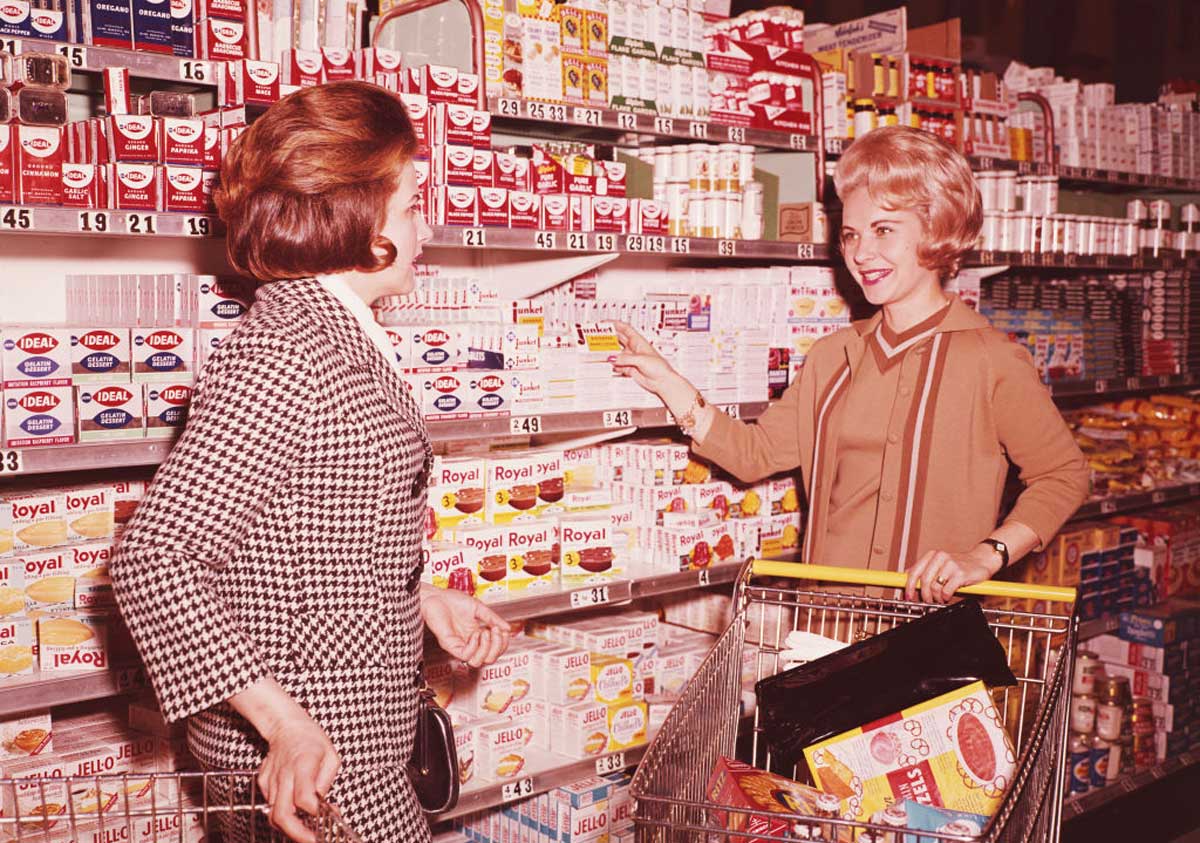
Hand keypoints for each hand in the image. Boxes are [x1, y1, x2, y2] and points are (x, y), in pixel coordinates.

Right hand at [257, 705, 340, 842]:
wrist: (285, 726)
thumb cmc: (311, 739)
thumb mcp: (331, 756)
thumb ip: (326, 782)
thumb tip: (323, 805)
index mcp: (303, 764)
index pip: (304, 797)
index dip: (314, 812)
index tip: (325, 816)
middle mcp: (283, 774)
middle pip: (282, 814)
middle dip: (296, 834)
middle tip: (311, 840)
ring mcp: (270, 780)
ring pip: (273, 814)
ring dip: (291, 825)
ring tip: (306, 827)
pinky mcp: (262, 783)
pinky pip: (271, 804)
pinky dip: (283, 810)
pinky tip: (294, 806)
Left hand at [420, 586, 513, 666]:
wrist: (434, 596)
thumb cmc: (451, 600)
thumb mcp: (479, 608)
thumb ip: (493, 618)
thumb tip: (507, 628)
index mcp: (476, 635)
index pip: (494, 650)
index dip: (502, 644)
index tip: (504, 630)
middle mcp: (468, 643)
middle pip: (488, 659)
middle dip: (497, 647)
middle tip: (496, 631)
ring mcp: (459, 645)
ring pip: (477, 663)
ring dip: (486, 648)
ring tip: (485, 632)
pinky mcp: (449, 645)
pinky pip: (464, 656)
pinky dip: (474, 646)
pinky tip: (475, 634)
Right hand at [610, 322, 697, 415]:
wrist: (662, 381)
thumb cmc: (659, 367)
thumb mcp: (640, 359)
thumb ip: (625, 358)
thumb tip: (612, 357)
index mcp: (638, 341)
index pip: (625, 328)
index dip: (615, 324)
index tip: (605, 323)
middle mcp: (633, 349)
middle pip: (618, 339)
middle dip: (608, 337)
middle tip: (598, 337)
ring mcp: (630, 358)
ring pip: (616, 353)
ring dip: (609, 353)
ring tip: (601, 352)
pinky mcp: (629, 368)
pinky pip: (618, 365)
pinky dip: (613, 365)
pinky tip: (611, 366)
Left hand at [904, 547, 997, 603]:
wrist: (981, 560)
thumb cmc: (960, 564)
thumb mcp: (940, 563)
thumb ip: (925, 568)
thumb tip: (906, 576)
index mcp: (932, 555)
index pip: (914, 571)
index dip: (909, 586)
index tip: (908, 596)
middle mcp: (940, 557)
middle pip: (924, 581)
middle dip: (924, 595)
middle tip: (928, 601)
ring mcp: (951, 565)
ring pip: (935, 587)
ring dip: (936, 597)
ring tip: (940, 598)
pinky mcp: (960, 574)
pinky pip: (947, 591)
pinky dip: (946, 597)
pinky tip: (948, 596)